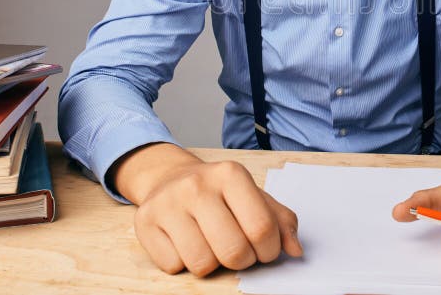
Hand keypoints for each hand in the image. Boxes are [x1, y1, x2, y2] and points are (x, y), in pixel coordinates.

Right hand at [132, 159, 302, 275]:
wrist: (169, 178)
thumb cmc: (218, 193)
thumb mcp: (254, 197)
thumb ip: (281, 221)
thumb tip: (296, 250)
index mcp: (231, 174)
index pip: (262, 228)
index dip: (268, 250)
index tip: (264, 249)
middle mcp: (197, 185)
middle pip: (233, 251)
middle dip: (242, 261)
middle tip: (238, 251)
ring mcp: (169, 203)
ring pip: (202, 264)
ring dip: (212, 264)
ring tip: (211, 245)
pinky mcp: (145, 222)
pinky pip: (174, 266)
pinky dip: (183, 263)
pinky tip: (185, 242)